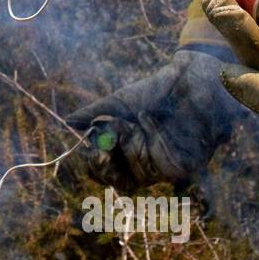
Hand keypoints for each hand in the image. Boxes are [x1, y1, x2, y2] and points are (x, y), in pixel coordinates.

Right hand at [66, 49, 245, 188]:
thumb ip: (94, 115)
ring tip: (138, 118)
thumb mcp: (118, 103)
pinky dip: (154, 142)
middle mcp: (149, 164)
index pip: (111, 175)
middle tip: (107, 141)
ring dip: (134, 146)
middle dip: (112, 162)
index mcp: (130, 152)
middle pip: (124, 182)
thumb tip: (68, 122)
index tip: (93, 150)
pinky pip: (167, 168)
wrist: (188, 77)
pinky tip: (150, 120)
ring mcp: (169, 165)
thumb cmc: (154, 90)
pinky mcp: (190, 164)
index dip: (99, 168)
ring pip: (143, 175)